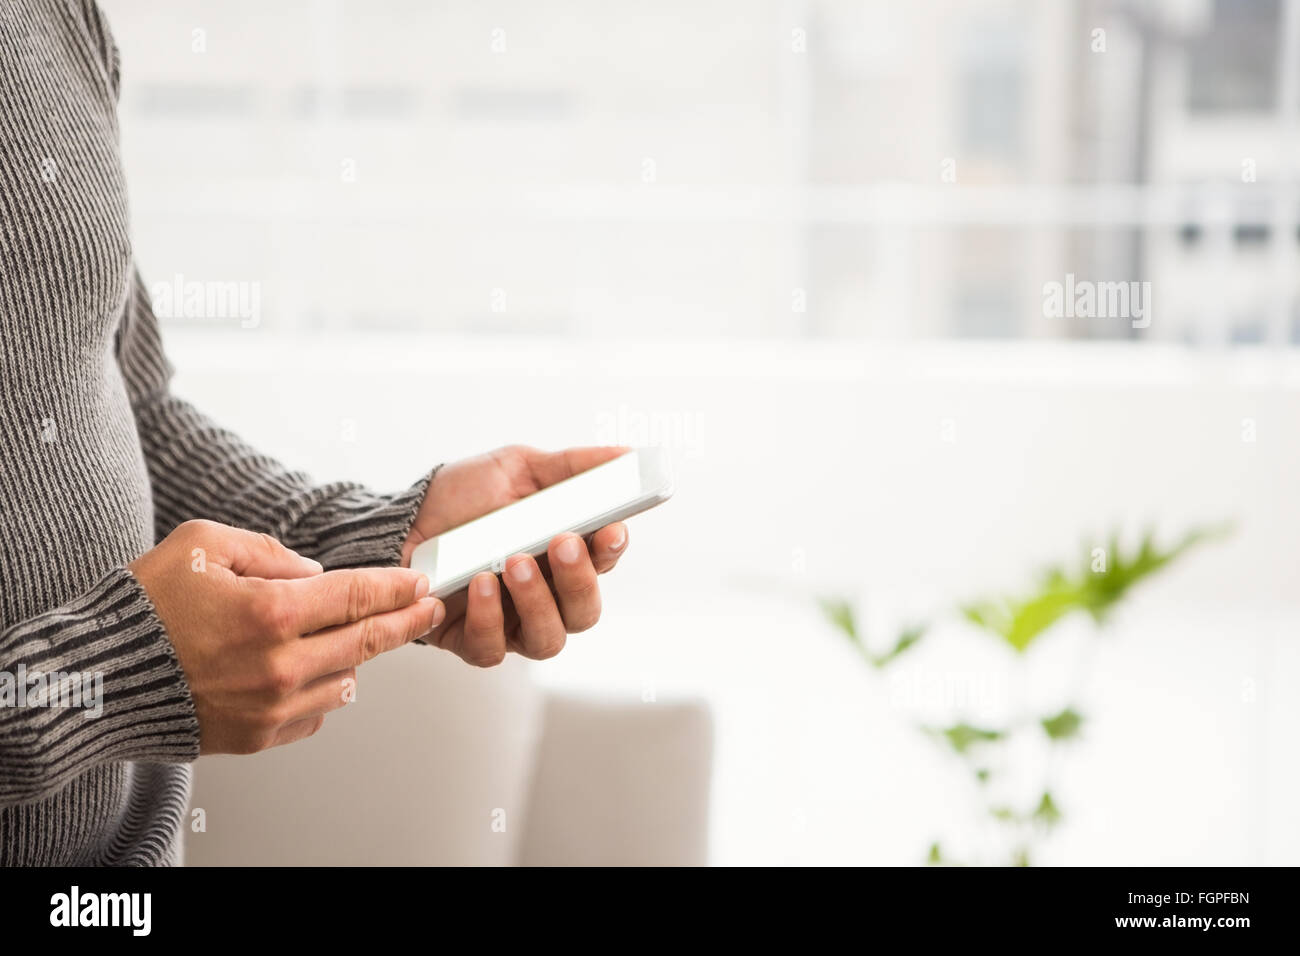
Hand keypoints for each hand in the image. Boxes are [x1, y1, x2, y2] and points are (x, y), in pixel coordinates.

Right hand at [130, 520, 442, 754]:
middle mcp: (279, 664)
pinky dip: (322, 690)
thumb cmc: (144, 608)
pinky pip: (316, 713)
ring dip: (358, 658)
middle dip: (405, 622)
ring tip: (356, 637)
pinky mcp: (258, 736)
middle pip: (368, 642)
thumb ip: (270, 550)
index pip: (358, 596)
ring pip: (347, 681)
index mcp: (271, 611)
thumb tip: (315, 572)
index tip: (421, 582)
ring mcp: (271, 707)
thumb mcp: (202, 544)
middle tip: (428, 609)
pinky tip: (311, 671)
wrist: (97, 680)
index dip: (397, 587)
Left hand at [401, 445, 630, 665]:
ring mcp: (510, 623)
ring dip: (536, 602)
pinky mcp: (470, 639)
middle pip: (584, 612)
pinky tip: (479, 585)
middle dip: (578, 581)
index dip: (611, 550)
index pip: (603, 563)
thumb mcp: (518, 469)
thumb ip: (573, 467)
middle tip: (562, 542)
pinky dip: (488, 619)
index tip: (610, 529)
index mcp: (564, 556)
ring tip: (513, 563)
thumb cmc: (466, 497)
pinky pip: (491, 648)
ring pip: (546, 639)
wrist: (403, 518)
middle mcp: (545, 596)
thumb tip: (625, 455)